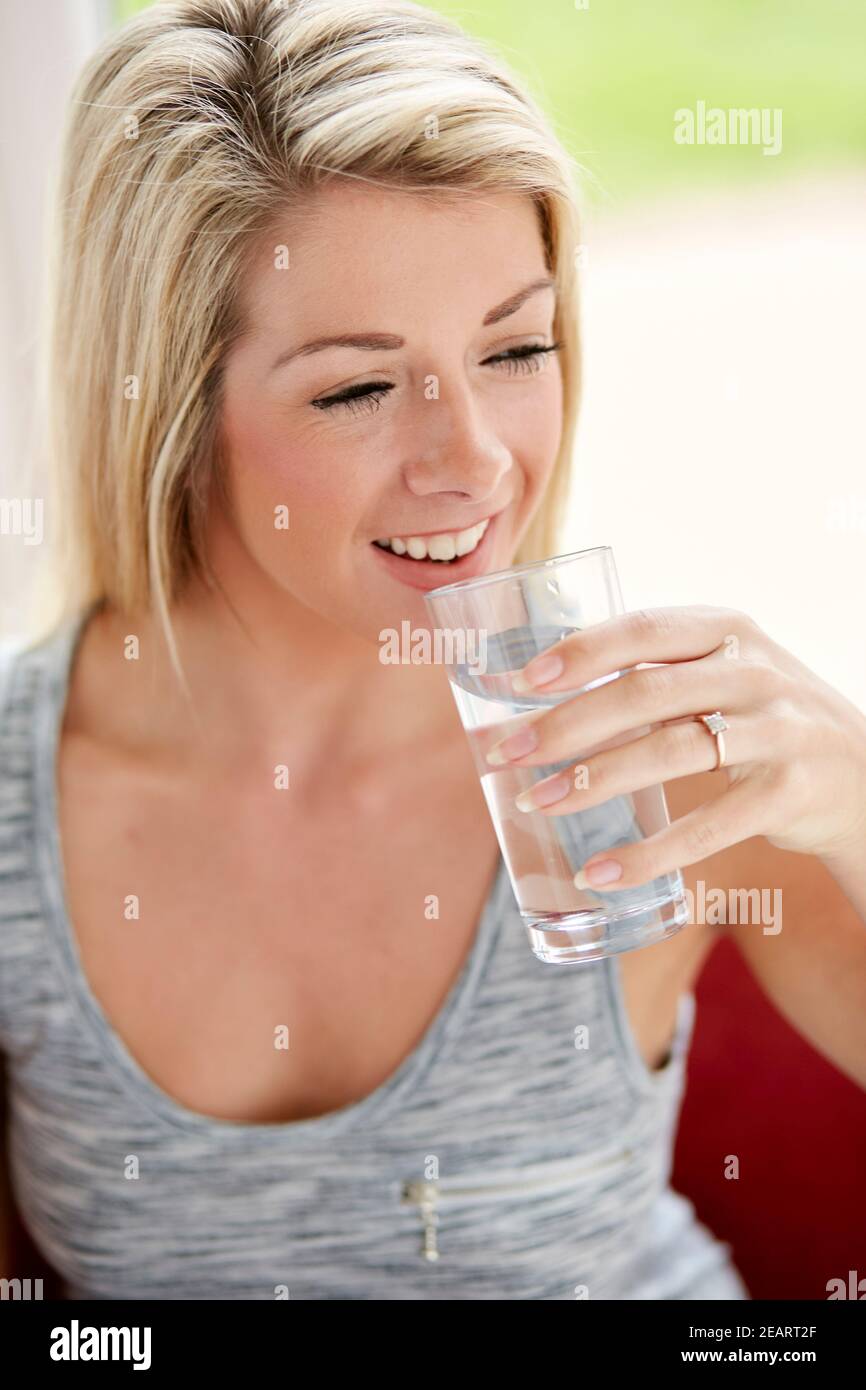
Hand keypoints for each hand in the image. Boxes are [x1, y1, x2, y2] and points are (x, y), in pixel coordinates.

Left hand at [484, 606, 865, 889]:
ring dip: (594, 781)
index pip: (643, 629)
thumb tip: (540, 694)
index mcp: (727, 630)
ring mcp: (777, 730)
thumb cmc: (764, 720)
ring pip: (670, 752)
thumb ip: (655, 674)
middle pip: (644, 694)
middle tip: (509, 753)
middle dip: (566, 725)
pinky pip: (707, 826)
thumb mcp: (724, 673)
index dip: (579, 653)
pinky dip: (648, 854)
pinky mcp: (789, 792)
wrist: (863, 773)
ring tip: (539, 802)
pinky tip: (600, 872)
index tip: (520, 682)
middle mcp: (754, 671)